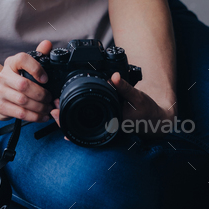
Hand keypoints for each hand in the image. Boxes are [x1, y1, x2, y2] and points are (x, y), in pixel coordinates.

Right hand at [0, 40, 54, 122]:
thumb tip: (48, 44)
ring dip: (39, 107)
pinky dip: (34, 117)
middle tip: (50, 98)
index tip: (46, 78)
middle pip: (24, 85)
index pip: (22, 59)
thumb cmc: (15, 78)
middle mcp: (3, 76)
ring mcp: (0, 92)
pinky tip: (42, 116)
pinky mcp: (1, 107)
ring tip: (48, 108)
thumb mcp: (25, 66)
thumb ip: (38, 54)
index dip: (36, 68)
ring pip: (23, 101)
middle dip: (41, 94)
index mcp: (11, 63)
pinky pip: (20, 114)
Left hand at [50, 73, 177, 139]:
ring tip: (56, 112)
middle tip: (52, 112)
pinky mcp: (107, 127)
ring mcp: (107, 131)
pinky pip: (90, 127)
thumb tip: (114, 76)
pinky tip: (68, 116)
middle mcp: (108, 131)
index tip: (58, 114)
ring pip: (84, 130)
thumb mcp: (138, 96)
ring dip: (70, 122)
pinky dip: (78, 122)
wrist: (156, 121)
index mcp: (114, 126)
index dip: (70, 124)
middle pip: (81, 131)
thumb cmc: (147, 110)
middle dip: (65, 122)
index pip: (87, 130)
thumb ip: (125, 87)